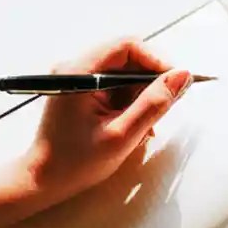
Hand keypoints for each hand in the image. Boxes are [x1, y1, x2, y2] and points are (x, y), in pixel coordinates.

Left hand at [21, 40, 190, 206]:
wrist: (44, 180)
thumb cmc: (76, 162)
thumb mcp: (123, 135)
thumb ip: (154, 103)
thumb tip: (182, 76)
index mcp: (79, 73)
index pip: (127, 46)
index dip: (157, 60)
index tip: (177, 82)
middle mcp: (76, 69)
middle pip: (128, 58)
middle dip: (151, 81)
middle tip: (163, 108)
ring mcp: (79, 80)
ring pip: (125, 73)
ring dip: (142, 96)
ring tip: (144, 125)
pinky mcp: (83, 91)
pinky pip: (117, 87)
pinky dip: (132, 103)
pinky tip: (132, 125)